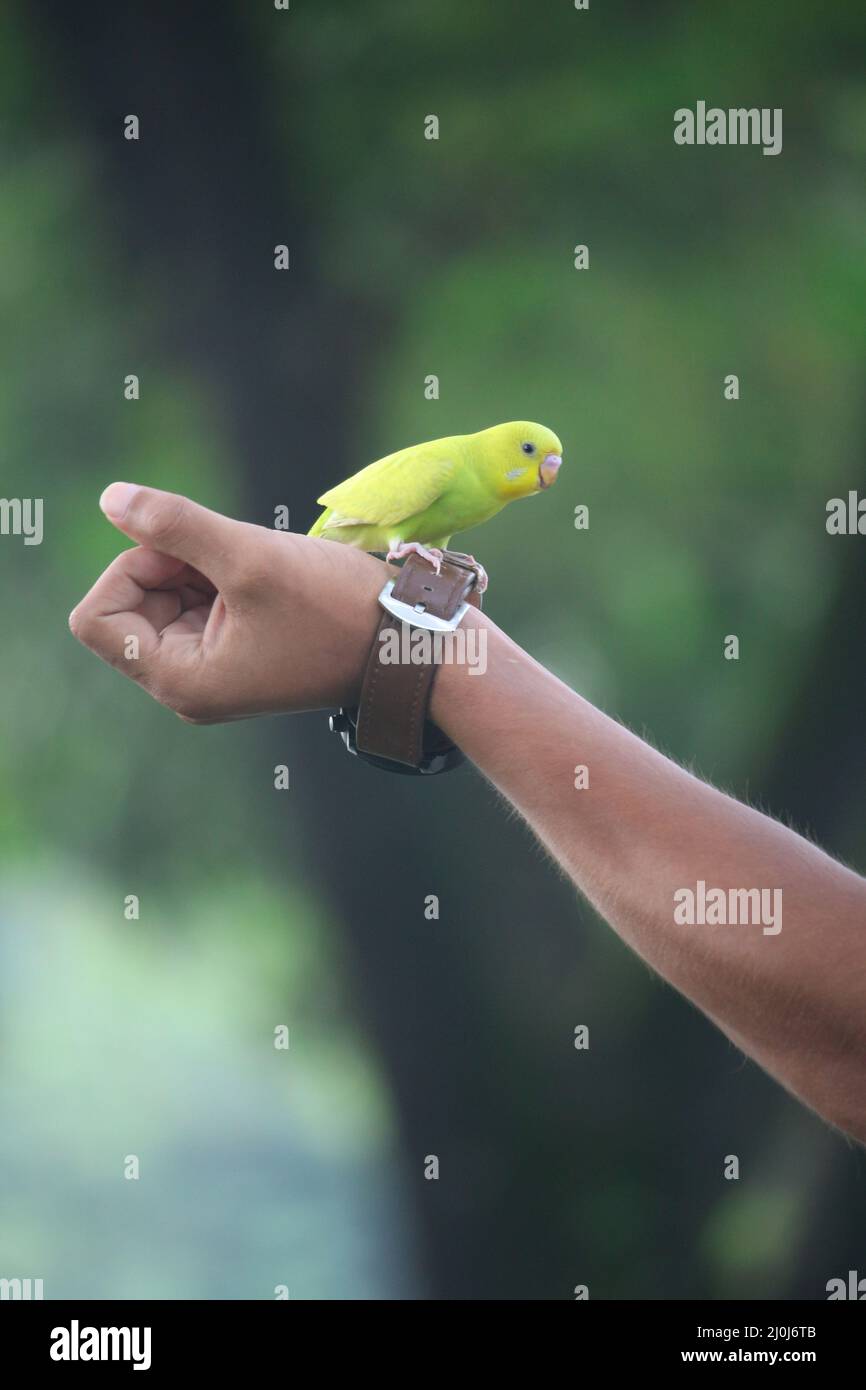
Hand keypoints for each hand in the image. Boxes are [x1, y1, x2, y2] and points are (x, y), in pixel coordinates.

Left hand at [69, 483, 387, 721]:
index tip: (185, 554)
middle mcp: (188, 687)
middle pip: (127, 605)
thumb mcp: (250, 557)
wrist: (412, 646)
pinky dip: (218, 576)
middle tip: (229, 557)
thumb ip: (174, 525)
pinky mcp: (238, 654)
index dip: (128, 569)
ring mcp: (214, 672)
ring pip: (164, 599)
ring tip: (256, 568)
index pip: (97, 618)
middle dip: (166, 565)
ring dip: (198, 566)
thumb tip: (109, 498)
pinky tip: (265, 575)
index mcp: (181, 681)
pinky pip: (198, 604)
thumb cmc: (337, 609)